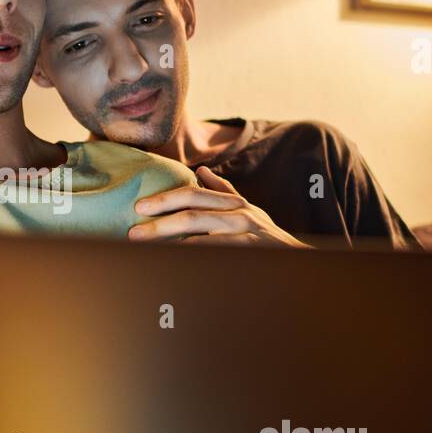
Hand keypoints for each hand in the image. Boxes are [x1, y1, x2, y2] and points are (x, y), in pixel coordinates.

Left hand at [130, 166, 310, 247]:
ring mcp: (244, 234)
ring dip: (169, 242)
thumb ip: (223, 191)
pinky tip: (174, 261)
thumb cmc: (265, 235)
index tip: (139, 207)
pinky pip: (214, 253)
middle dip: (159, 222)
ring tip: (144, 249)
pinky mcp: (248, 253)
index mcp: (232, 202)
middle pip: (191, 213)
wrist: (297, 258)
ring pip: (199, 235)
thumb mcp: (247, 209)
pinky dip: (192, 257)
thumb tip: (201, 171)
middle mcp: (238, 214)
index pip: (192, 194)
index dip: (164, 199)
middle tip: (133, 232)